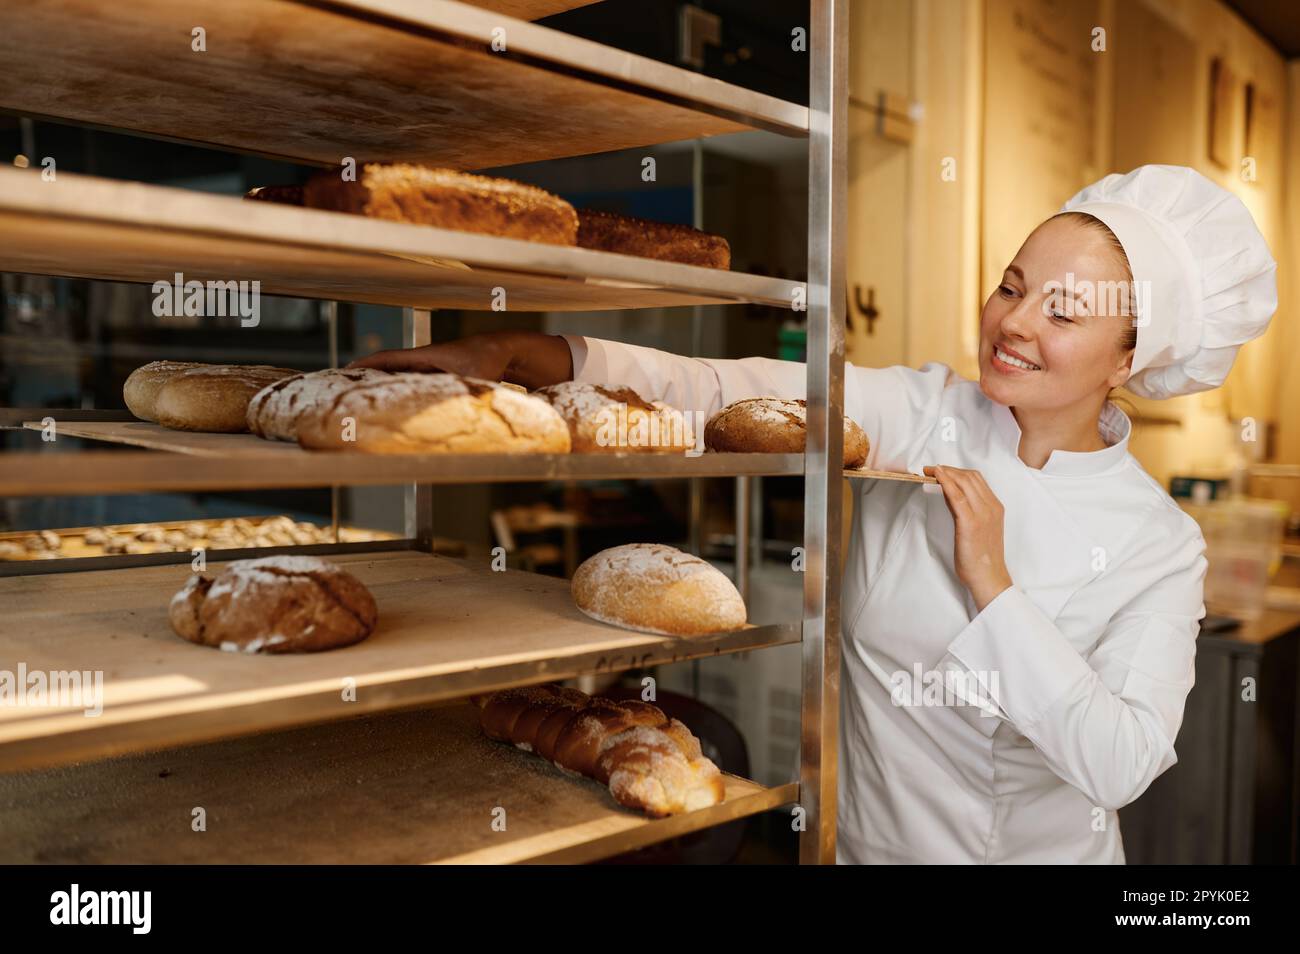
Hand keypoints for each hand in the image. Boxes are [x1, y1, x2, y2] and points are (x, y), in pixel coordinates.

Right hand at [347, 331, 572, 388]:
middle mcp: (425, 360)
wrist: (506, 350)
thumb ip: (460, 392)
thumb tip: (451, 414)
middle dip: (367, 377)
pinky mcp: (440, 375)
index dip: (366, 363)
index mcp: (426, 356)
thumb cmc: (489, 358)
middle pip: (389, 368)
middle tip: (346, 390)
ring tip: (364, 400)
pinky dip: (403, 390)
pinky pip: (415, 382)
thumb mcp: (473, 377)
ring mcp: (432, 367)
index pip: (388, 358)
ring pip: (401, 377)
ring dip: (384, 385)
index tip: (346, 368)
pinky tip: (397, 404)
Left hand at [922, 465, 1012, 611]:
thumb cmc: (982, 557)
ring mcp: (982, 514)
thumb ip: (968, 510)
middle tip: (931, 469)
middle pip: (969, 477)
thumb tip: (951, 494)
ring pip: (963, 483)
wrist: (989, 577)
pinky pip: (957, 496)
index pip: (977, 479)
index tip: (941, 470)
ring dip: (944, 473)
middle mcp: (991, 507)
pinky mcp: (970, 523)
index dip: (957, 471)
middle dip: (949, 469)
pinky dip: (945, 482)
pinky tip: (936, 477)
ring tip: (929, 471)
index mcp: (995, 507)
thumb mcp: (979, 528)